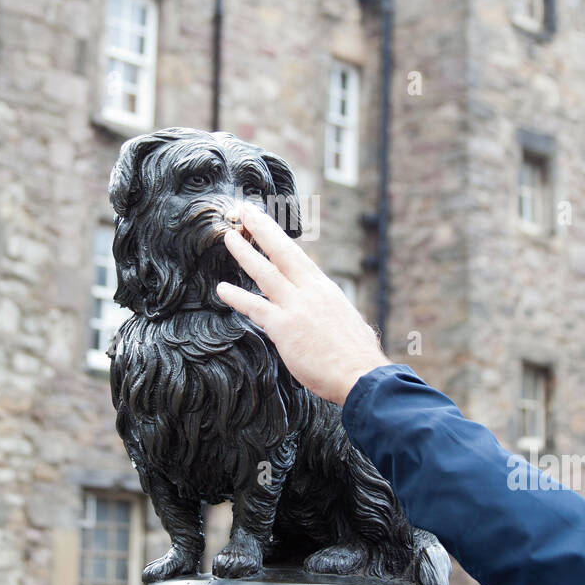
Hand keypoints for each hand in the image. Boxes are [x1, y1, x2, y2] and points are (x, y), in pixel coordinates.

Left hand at [216, 202, 387, 405]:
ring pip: (265, 272)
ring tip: (228, 237)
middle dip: (262, 227)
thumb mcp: (347, 321)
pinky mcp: (284, 328)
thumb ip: (330, 311)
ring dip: (244, 252)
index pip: (297, 256)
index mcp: (325, 288)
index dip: (278, 238)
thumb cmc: (358, 355)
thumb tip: (330, 313)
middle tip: (244, 210)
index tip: (264, 223)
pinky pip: (255, 307)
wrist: (361, 374)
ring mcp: (296, 307)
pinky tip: (222, 289)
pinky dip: (236, 297)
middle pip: (282, 251)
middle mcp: (310, 291)